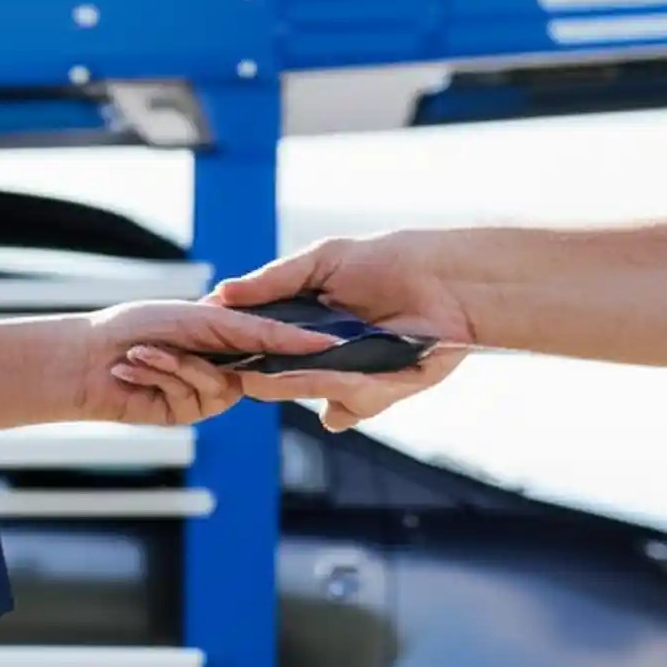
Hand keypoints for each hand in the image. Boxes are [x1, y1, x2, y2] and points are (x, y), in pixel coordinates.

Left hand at [75, 300, 339, 425]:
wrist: (87, 357)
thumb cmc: (139, 324)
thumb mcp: (205, 316)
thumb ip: (257, 328)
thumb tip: (306, 336)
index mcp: (232, 334)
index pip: (277, 340)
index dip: (301, 343)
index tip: (332, 343)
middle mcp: (226, 364)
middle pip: (255, 367)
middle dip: (213, 353)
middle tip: (184, 344)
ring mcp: (208, 391)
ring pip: (219, 384)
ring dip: (174, 365)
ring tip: (140, 353)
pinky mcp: (188, 413)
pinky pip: (194, 397)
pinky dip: (161, 378)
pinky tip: (133, 370)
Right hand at [204, 233, 471, 430]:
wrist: (445, 279)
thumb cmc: (388, 261)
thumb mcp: (323, 262)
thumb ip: (273, 281)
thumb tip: (221, 294)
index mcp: (307, 325)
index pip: (267, 347)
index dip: (248, 351)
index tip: (224, 352)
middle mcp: (327, 355)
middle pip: (288, 378)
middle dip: (271, 380)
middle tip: (249, 377)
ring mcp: (355, 375)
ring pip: (321, 393)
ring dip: (309, 385)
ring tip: (296, 374)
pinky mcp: (384, 391)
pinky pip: (357, 405)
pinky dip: (351, 398)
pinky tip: (348, 389)